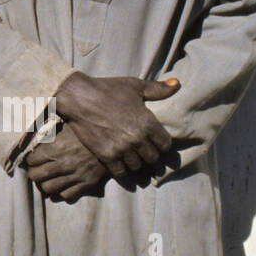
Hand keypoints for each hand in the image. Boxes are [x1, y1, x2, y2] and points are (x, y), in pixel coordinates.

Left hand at [24, 124, 108, 201]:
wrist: (114, 143)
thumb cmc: (87, 133)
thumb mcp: (68, 126)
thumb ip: (50, 129)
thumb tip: (33, 128)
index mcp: (56, 147)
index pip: (31, 160)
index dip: (29, 160)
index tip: (32, 159)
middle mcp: (63, 163)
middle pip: (36, 176)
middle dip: (34, 174)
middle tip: (37, 171)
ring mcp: (74, 175)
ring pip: (48, 188)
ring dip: (45, 185)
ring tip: (47, 180)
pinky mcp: (86, 184)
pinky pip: (66, 196)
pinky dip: (61, 193)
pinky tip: (62, 186)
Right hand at [53, 71, 179, 177]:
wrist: (78, 97)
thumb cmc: (107, 89)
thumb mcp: (134, 86)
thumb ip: (157, 89)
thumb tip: (177, 84)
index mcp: (148, 122)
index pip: (166, 145)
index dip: (162, 145)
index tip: (155, 143)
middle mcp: (137, 138)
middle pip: (153, 158)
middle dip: (149, 155)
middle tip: (143, 152)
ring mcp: (122, 148)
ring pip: (137, 166)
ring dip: (135, 163)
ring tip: (131, 158)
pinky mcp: (106, 155)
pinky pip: (121, 171)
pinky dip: (122, 169)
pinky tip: (119, 163)